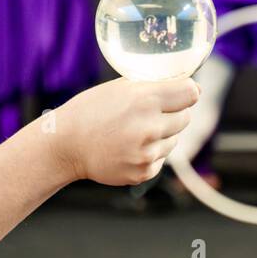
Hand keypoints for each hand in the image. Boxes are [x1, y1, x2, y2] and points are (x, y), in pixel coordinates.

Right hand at [47, 77, 200, 185]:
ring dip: (162, 134)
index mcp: (145, 99)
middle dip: (173, 112)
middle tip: (150, 112)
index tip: (180, 93)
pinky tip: (129, 147)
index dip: (186, 91)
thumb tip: (190, 87)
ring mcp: (147, 153)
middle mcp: (150, 127)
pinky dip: (151, 152)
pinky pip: (162, 158)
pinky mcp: (144, 172)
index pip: (191, 93)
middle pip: (186, 116)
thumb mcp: (119, 87)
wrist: (66, 145)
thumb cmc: (90, 110)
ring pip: (175, 139)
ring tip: (134, 131)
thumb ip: (152, 85)